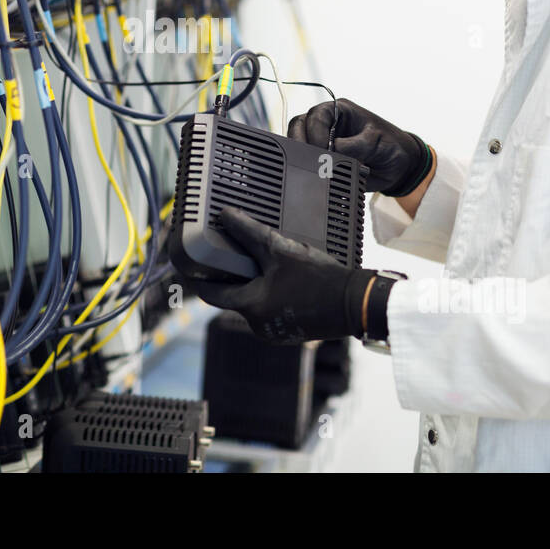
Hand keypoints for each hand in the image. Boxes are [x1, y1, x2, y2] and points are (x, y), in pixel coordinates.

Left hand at [186, 206, 373, 343]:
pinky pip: (271, 311)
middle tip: (235, 257)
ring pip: (255, 303)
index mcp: (251, 308)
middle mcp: (259, 326)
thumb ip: (249, 233)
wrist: (354, 302)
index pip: (212, 294)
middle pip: (235, 297)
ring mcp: (275, 332)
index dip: (202, 278)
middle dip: (235, 277)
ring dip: (255, 286)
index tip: (194, 267)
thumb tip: (226, 216)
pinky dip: (271, 296)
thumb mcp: (280, 250)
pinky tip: (283, 281)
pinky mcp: (290, 332)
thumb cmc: (319, 278)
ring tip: (265, 265)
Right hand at [288, 97, 432, 197]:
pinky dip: (306, 167)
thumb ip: (354, 146)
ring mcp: (323, 140)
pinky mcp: (322, 158)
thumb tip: (332, 152)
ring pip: (298, 142)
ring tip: (314, 168)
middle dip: (301, 142)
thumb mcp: (375, 142)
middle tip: (310, 160)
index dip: (315, 133)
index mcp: (340, 110)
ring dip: (301, 155)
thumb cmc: (391, 145)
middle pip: (299, 126)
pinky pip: (305, 159)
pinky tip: (315, 174)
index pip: (316, 116)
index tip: (323, 150)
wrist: (399, 167)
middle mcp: (328, 123)